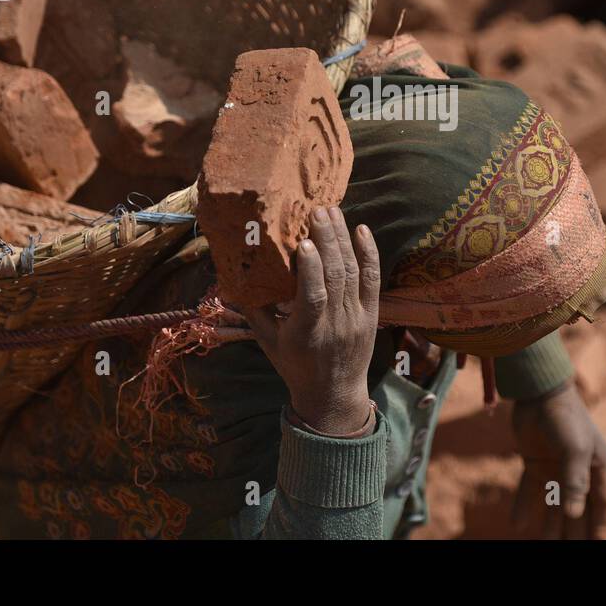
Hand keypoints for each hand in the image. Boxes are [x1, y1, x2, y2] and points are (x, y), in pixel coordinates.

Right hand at [239, 206, 380, 435]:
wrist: (334, 395)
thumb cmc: (295, 366)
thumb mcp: (269, 343)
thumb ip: (254, 311)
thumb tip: (233, 279)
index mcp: (307, 333)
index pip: (313, 296)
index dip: (311, 268)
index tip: (304, 242)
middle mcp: (335, 324)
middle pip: (335, 276)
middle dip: (328, 240)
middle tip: (318, 210)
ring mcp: (357, 318)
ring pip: (353, 272)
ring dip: (343, 239)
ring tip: (332, 212)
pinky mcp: (372, 314)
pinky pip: (373, 279)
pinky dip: (368, 253)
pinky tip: (361, 229)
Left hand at [510, 384, 605, 538]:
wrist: (537, 391)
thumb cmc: (565, 417)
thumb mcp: (575, 449)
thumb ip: (575, 481)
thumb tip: (573, 513)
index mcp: (598, 466)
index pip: (603, 503)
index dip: (602, 525)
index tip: (598, 545)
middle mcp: (578, 470)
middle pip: (579, 509)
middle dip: (576, 531)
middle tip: (570, 550)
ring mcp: (555, 467)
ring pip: (554, 504)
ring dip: (551, 525)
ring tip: (546, 545)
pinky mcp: (534, 462)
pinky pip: (530, 490)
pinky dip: (524, 507)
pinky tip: (518, 524)